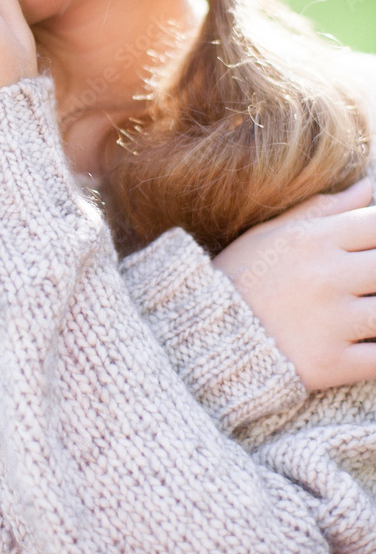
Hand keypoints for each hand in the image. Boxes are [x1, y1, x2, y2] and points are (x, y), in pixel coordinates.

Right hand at [212, 176, 375, 390]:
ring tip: (361, 313)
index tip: (369, 249)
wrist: (196, 337)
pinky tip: (366, 344)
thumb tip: (368, 188)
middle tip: (363, 282)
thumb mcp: (271, 233)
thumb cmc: (237, 278)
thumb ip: (322, 210)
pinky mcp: (331, 364)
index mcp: (312, 239)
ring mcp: (331, 321)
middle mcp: (326, 276)